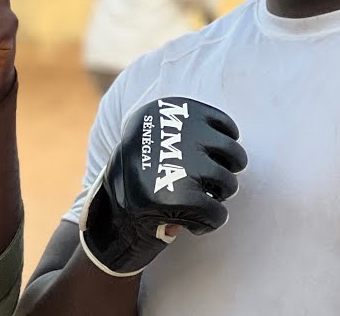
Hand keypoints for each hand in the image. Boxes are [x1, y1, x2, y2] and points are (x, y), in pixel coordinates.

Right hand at [79, 97, 247, 276]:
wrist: (108, 221)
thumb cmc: (138, 179)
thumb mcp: (152, 139)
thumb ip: (182, 130)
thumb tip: (230, 135)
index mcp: (161, 113)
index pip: (219, 123)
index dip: (224, 143)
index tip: (215, 159)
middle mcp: (170, 132)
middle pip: (230, 151)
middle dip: (226, 173)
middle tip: (211, 187)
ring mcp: (174, 163)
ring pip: (228, 182)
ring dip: (219, 197)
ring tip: (199, 204)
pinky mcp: (177, 198)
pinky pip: (217, 212)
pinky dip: (212, 222)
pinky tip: (195, 225)